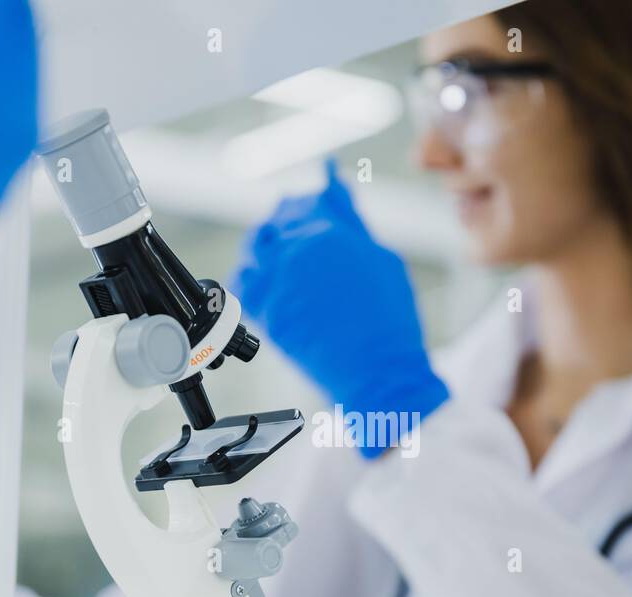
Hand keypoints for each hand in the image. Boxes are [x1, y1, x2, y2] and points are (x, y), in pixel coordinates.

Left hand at [231, 159, 448, 457]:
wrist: (376, 369)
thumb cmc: (389, 319)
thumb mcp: (382, 259)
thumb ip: (353, 224)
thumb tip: (335, 192)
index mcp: (327, 231)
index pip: (311, 201)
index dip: (313, 198)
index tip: (316, 193)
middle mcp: (295, 250)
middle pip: (279, 220)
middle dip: (288, 217)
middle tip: (294, 220)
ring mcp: (276, 280)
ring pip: (256, 247)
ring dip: (266, 243)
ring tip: (277, 248)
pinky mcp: (266, 311)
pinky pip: (243, 282)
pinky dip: (251, 275)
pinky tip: (262, 278)